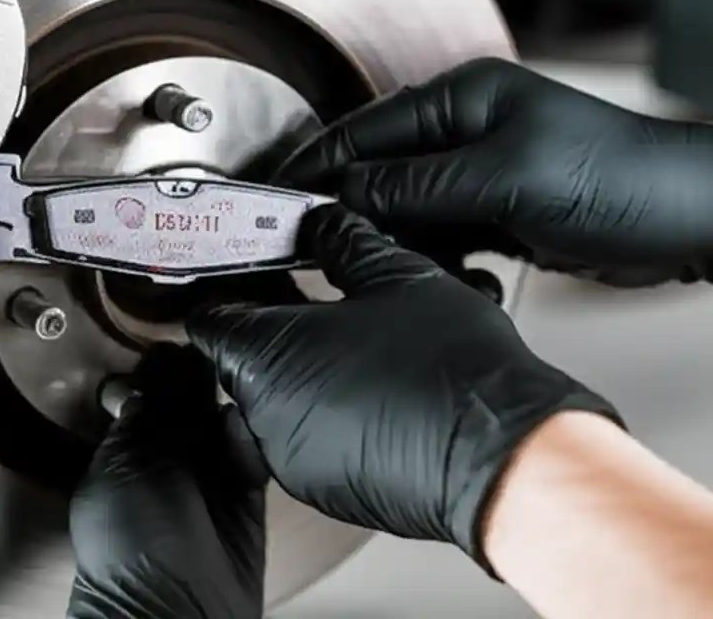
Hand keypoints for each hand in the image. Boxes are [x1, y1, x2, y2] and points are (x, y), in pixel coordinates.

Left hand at [67, 346, 267, 618]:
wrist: (172, 606)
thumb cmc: (127, 544)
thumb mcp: (118, 472)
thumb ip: (136, 429)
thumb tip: (142, 388)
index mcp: (125, 456)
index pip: (150, 401)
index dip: (164, 372)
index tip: (180, 339)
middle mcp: (167, 466)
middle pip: (190, 409)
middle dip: (201, 379)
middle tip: (216, 345)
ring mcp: (208, 483)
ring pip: (223, 427)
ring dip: (230, 401)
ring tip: (238, 370)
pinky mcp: (245, 500)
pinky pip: (253, 459)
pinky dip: (251, 439)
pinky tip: (247, 417)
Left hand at [187, 205, 620, 570]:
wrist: (504, 457)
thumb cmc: (451, 371)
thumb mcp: (395, 275)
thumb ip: (343, 241)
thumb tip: (324, 223)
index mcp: (263, 355)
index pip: (209, 316)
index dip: (228, 287)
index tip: (252, 270)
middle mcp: (261, 415)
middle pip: (242, 357)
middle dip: (275, 323)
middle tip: (313, 294)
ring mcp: (291, 459)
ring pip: (277, 399)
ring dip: (305, 368)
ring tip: (354, 339)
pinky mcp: (325, 488)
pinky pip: (309, 438)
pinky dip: (330, 411)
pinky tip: (373, 386)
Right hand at [277, 57, 712, 284]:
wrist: (686, 219)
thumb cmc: (613, 178)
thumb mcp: (501, 180)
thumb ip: (414, 188)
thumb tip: (343, 196)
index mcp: (460, 99)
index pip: (363, 129)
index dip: (317, 166)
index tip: (276, 200)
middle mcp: (463, 132)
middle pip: (379, 173)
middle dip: (355, 214)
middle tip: (321, 252)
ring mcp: (478, 174)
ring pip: (406, 213)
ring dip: (399, 246)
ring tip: (390, 276)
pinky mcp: (495, 213)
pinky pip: (440, 237)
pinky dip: (434, 261)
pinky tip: (444, 280)